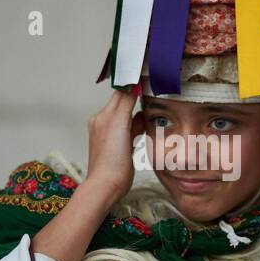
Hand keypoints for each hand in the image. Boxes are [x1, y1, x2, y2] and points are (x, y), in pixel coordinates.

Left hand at [83, 87, 145, 201]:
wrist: (107, 186)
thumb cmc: (111, 159)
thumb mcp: (118, 124)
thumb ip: (125, 102)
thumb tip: (132, 82)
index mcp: (103, 115)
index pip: (120, 92)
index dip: (134, 83)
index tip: (148, 74)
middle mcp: (105, 122)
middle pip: (124, 102)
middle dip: (138, 96)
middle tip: (156, 89)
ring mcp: (112, 134)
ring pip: (129, 116)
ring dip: (140, 112)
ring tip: (155, 107)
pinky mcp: (119, 146)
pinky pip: (131, 129)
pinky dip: (139, 126)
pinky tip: (148, 127)